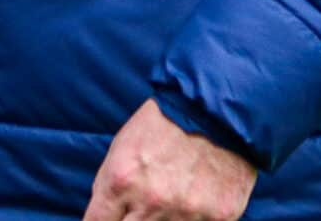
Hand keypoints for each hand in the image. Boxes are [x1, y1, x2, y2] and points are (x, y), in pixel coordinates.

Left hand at [81, 98, 256, 220]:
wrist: (217, 111)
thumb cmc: (162, 127)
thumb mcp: (121, 147)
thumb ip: (107, 189)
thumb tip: (102, 219)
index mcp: (121, 180)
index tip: (111, 218)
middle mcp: (152, 201)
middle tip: (143, 206)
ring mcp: (186, 213)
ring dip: (164, 220)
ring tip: (170, 198)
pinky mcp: (218, 218)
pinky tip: (193, 203)